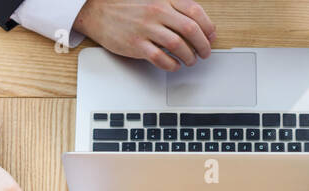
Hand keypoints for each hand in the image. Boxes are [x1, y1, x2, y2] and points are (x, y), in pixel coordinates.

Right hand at [75, 0, 215, 69]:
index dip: (208, 27)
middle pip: (190, 30)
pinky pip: (161, 58)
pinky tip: (174, 66)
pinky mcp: (136, 45)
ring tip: (190, 61)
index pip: (194, 11)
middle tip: (205, 53)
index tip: (211, 37)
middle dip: (203, 45)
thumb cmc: (126, 7)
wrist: (97, 11)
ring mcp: (146, 29)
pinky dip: (172, 65)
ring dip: (189, 57)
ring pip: (178, 45)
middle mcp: (156, 11)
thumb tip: (198, 24)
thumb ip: (173, 8)